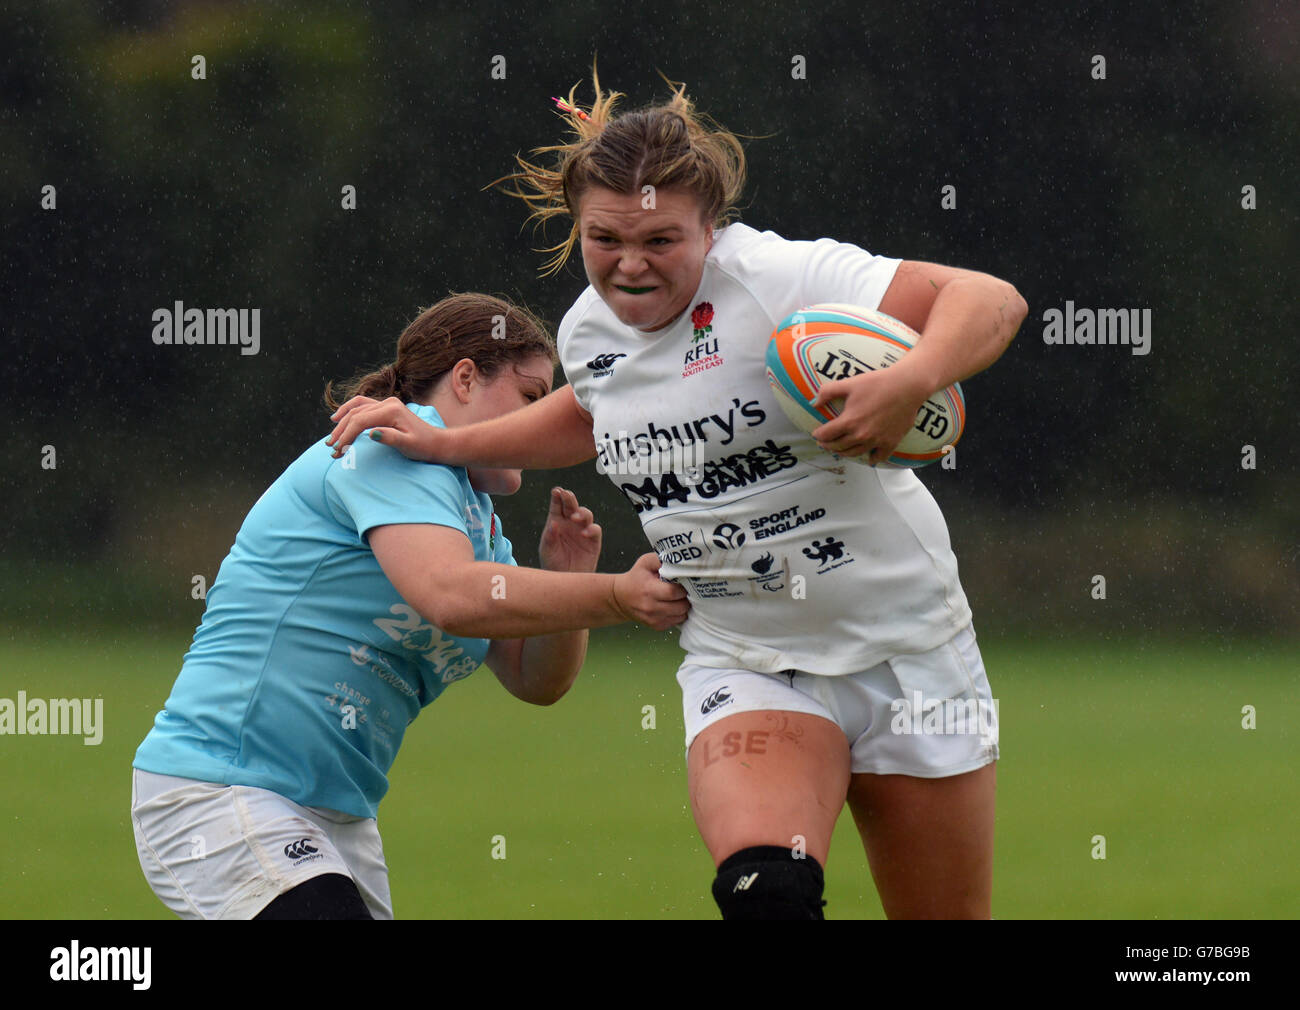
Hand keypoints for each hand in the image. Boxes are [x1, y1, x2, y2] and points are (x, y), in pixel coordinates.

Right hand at [325, 396, 443, 460]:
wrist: (436, 442)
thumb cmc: (423, 446)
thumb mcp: (408, 445)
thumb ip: (391, 438)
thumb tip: (371, 434)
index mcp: (391, 410)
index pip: (361, 421)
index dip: (347, 435)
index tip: (339, 450)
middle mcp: (387, 403)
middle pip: (355, 414)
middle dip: (341, 432)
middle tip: (331, 449)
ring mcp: (386, 403)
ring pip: (356, 408)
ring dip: (342, 422)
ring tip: (331, 438)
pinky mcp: (386, 407)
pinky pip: (361, 405)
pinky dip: (348, 411)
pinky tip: (338, 419)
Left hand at [538, 488, 600, 572]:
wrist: (565, 579)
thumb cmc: (553, 563)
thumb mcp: (546, 550)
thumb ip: (549, 537)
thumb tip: (554, 523)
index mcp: (557, 521)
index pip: (557, 506)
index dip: (557, 497)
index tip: (556, 491)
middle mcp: (570, 523)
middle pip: (572, 506)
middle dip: (570, 499)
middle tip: (566, 494)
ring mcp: (582, 530)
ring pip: (586, 514)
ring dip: (581, 513)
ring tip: (574, 517)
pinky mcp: (593, 541)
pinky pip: (595, 530)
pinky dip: (591, 529)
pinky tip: (584, 533)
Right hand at [611, 554, 690, 630]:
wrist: (621, 598)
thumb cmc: (636, 578)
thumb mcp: (645, 562)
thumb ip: (661, 560)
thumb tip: (678, 561)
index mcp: (649, 590)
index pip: (673, 592)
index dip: (682, 588)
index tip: (684, 583)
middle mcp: (651, 607)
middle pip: (680, 606)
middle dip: (686, 598)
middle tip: (685, 590)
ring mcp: (654, 619)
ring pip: (681, 616)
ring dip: (684, 607)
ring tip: (679, 598)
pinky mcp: (657, 626)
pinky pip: (676, 622)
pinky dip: (678, 614)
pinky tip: (673, 605)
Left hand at [810, 365, 927, 464]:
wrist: (907, 386)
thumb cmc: (878, 383)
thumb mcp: (849, 383)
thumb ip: (828, 392)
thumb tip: (814, 403)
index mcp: (849, 421)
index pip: (827, 434)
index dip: (818, 435)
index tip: (816, 434)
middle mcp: (861, 435)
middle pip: (838, 446)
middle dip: (828, 445)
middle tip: (824, 444)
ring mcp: (876, 441)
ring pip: (855, 453)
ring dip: (844, 453)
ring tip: (840, 450)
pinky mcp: (891, 442)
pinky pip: (879, 457)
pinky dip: (872, 460)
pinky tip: (869, 459)